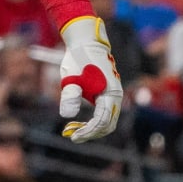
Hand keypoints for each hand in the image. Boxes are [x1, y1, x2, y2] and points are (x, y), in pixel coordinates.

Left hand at [58, 17, 122, 142]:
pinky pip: (105, 114)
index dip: (88, 131)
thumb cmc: (78, 59)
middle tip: (71, 135)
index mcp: (110, 93)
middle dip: (91, 133)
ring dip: (92, 129)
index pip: (102, 121)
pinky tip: (78, 122)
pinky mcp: (108, 95)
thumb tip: (66, 115)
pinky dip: (94, 122)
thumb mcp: (70, 77)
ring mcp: (114, 96)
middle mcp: (116, 97)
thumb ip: (70, 95)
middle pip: (108, 125)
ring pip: (108, 121)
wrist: (87, 44)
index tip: (73, 137)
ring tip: (72, 130)